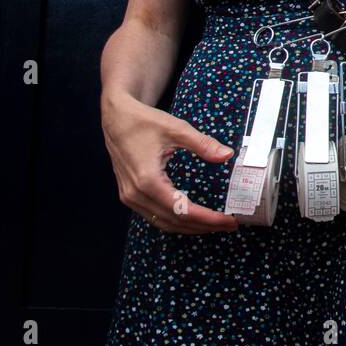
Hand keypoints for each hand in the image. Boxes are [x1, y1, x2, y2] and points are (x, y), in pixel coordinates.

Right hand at [101, 91, 239, 233]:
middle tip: (229, 224)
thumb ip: (203, 144)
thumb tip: (227, 155)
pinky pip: (154, 216)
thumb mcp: (176, 129)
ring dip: (190, 227)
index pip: (183, 211)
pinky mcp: (129, 195)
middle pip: (175, 221)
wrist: (116, 117)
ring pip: (163, 223)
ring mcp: (130, 197)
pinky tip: (192, 217)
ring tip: (215, 224)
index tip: (229, 221)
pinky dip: (175, 221)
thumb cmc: (143, 121)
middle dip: (204, 226)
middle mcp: (136, 194)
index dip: (208, 219)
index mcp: (148, 180)